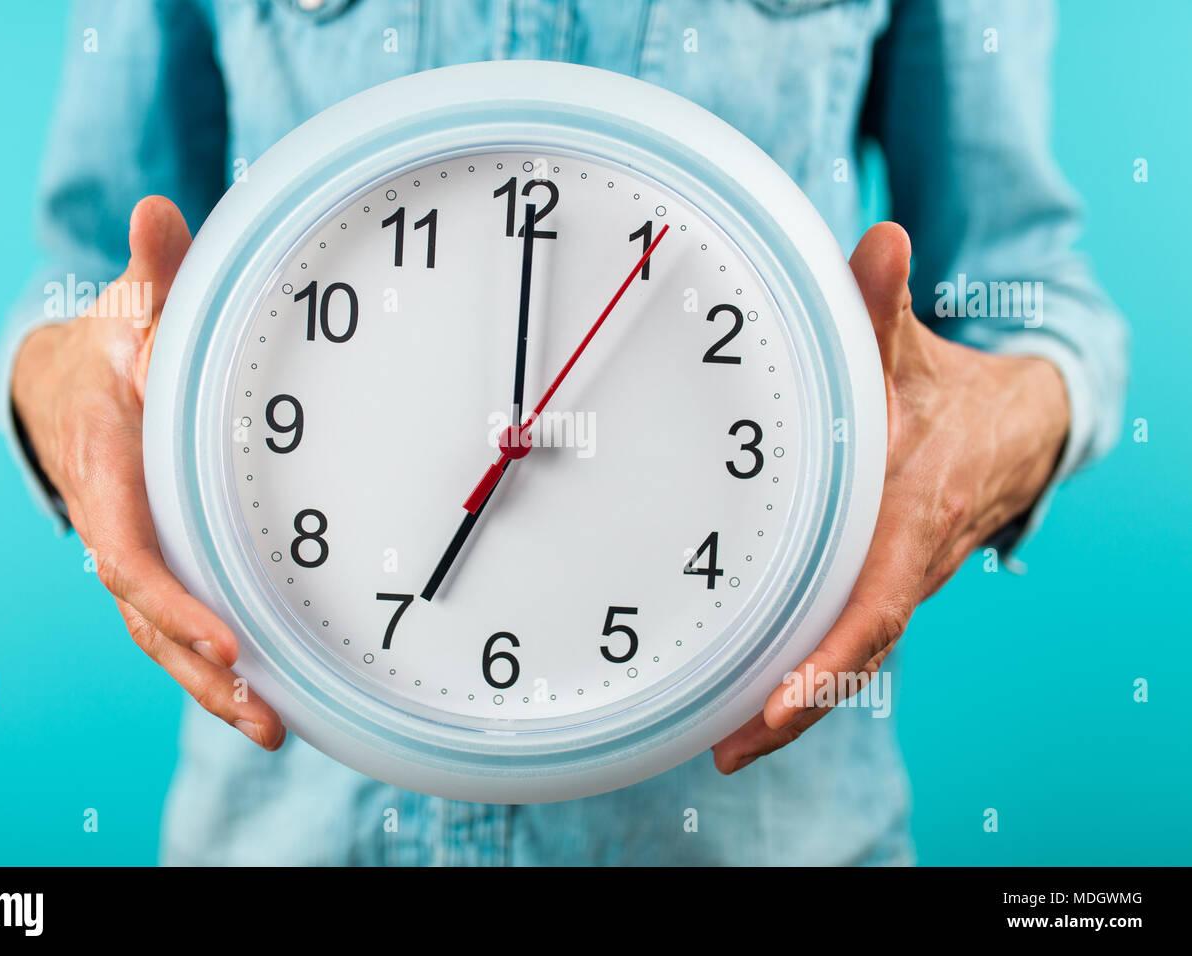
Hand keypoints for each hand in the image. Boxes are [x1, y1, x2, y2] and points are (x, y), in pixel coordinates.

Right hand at [12, 196, 285, 749]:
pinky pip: (182, 625)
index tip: (223, 639)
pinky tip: (267, 695)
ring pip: (166, 637)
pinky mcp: (163, 566)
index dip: (170, 601)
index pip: (129, 551)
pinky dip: (215, 665)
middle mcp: (120, 529)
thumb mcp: (131, 310)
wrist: (74, 387)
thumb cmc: (112, 351)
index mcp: (110, 473)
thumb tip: (159, 214)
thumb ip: (151, 277)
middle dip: (204, 674)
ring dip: (215, 686)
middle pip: (151, 619)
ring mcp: (139, 555)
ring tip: (274, 727)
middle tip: (266, 718)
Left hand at [713, 222, 1068, 772]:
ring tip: (721, 744)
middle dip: (793, 710)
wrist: (1014, 432)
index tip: (779, 702)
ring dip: (789, 704)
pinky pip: (840, 636)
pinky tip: (744, 696)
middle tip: (725, 750)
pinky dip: (800, 672)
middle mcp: (901, 567)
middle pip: (850, 655)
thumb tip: (878, 242)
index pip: (872, 606)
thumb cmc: (952, 394)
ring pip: (844, 656)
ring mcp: (889, 582)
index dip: (830, 659)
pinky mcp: (874, 580)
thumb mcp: (916, 350)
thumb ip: (885, 305)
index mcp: (911, 521)